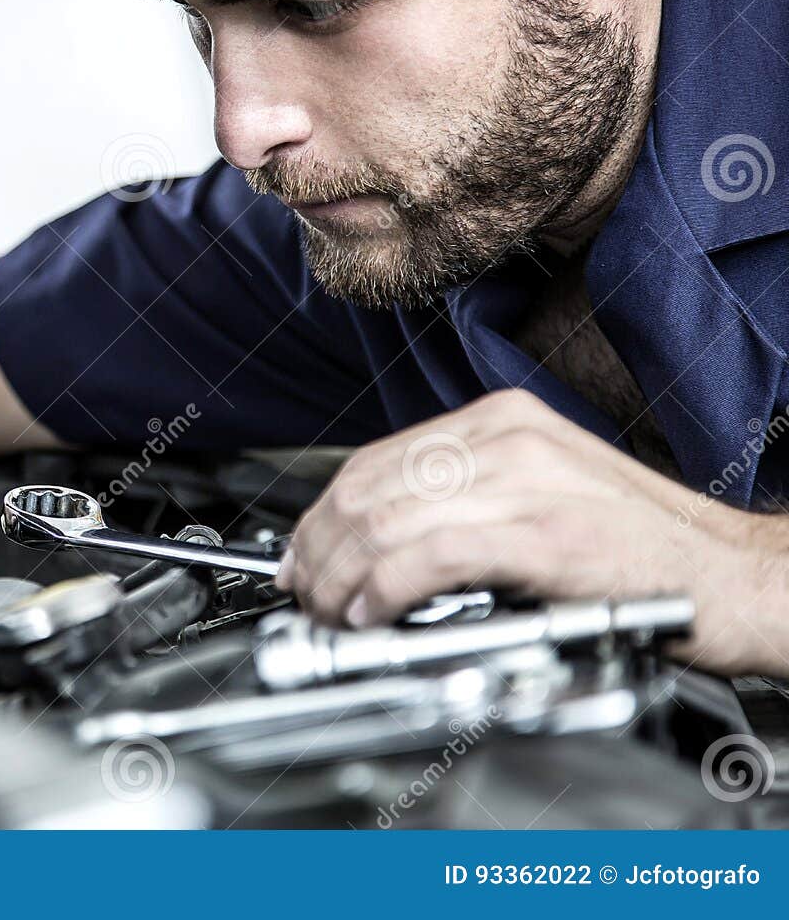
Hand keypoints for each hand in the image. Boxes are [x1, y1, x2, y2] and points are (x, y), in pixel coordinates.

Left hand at [275, 388, 788, 675]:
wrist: (735, 577)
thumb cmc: (642, 549)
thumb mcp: (539, 496)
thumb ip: (462, 504)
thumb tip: (377, 544)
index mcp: (499, 421)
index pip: (374, 459)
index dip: (322, 515)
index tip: (303, 558)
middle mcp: (506, 438)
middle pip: (366, 487)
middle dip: (317, 550)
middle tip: (305, 597)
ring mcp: (525, 481)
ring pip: (385, 520)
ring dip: (339, 579)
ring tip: (330, 617)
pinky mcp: (543, 535)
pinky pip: (428, 555)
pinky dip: (383, 591)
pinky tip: (371, 616)